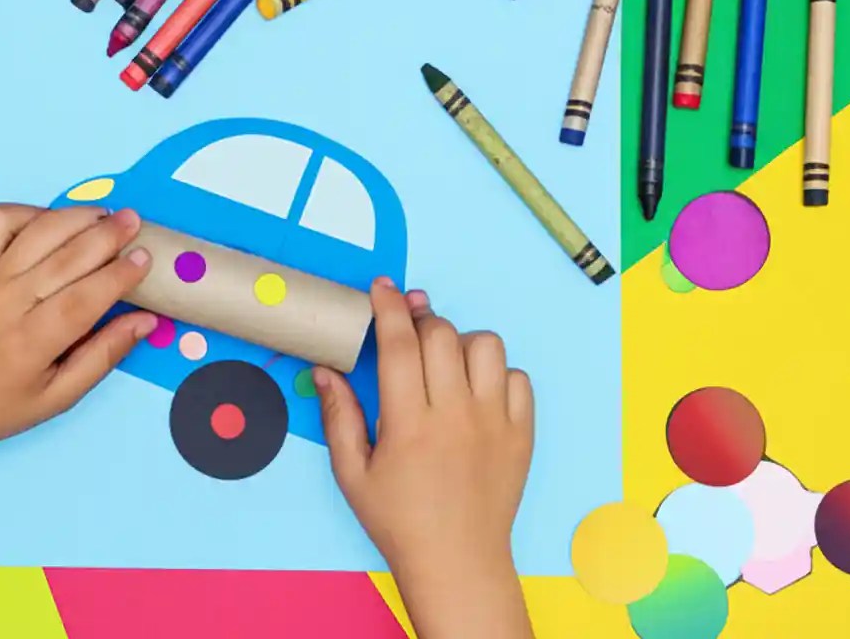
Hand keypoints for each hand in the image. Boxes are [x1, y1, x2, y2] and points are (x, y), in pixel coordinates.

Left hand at [0, 204, 157, 457]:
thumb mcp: (56, 398)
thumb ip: (102, 357)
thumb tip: (146, 321)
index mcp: (30, 342)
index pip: (89, 294)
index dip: (123, 272)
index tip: (145, 256)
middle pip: (63, 252)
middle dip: (106, 232)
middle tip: (130, 220)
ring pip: (17, 224)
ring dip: (57, 214)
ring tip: (84, 217)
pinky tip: (20, 223)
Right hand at [313, 278, 534, 637]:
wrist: (457, 561)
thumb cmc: (399, 520)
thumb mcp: (352, 473)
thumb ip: (339, 417)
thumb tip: (326, 370)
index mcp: (409, 424)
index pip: (400, 344)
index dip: (389, 308)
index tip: (382, 287)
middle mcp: (456, 415)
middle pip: (442, 335)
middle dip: (421, 319)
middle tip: (408, 327)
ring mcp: (495, 422)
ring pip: (486, 346)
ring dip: (460, 342)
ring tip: (444, 361)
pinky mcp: (522, 434)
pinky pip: (518, 377)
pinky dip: (496, 373)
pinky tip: (475, 391)